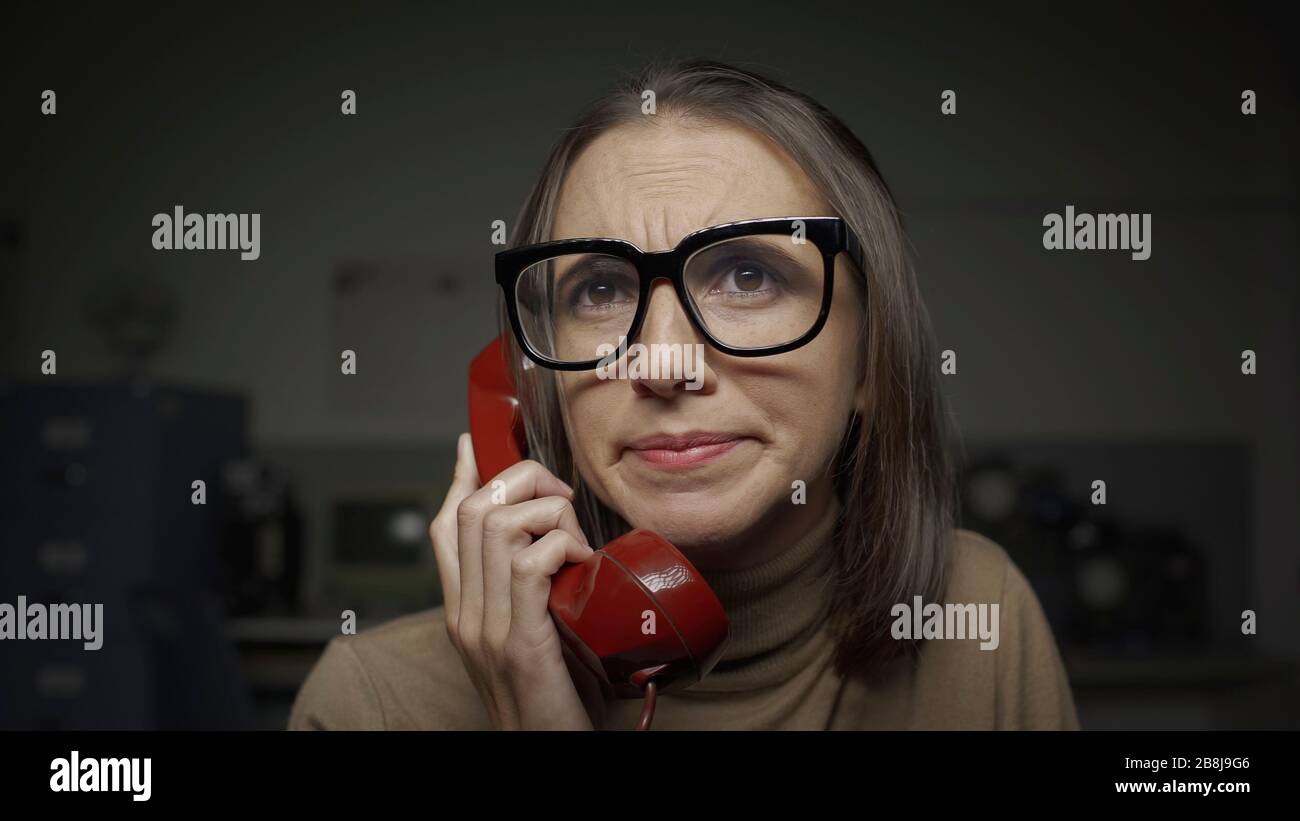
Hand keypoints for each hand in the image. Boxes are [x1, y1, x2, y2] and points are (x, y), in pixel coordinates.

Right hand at [429, 433, 602, 729]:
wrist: (545, 753)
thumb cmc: (553, 700)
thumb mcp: (535, 635)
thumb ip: (532, 592)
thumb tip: (557, 543)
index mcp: (462, 611)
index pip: (445, 528)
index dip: (458, 478)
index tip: (473, 444)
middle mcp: (464, 614)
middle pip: (472, 510)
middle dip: (522, 480)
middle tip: (562, 498)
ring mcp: (486, 628)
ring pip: (498, 524)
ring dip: (549, 514)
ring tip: (578, 542)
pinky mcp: (518, 642)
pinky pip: (530, 563)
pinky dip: (563, 547)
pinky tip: (584, 566)